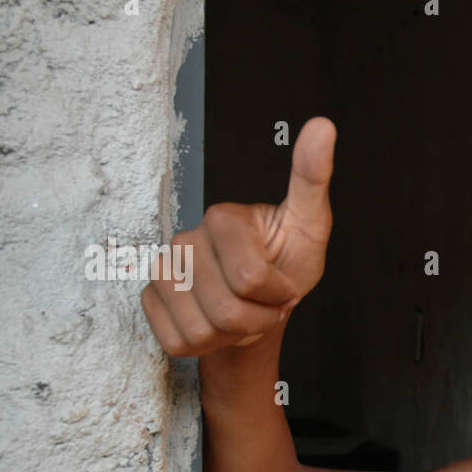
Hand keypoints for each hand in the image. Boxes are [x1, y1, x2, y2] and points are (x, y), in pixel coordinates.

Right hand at [140, 116, 336, 355]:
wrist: (258, 305)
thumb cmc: (286, 264)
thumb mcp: (310, 226)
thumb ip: (312, 178)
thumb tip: (322, 126)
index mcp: (223, 217)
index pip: (252, 279)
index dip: (278, 295)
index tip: (283, 285)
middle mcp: (184, 238)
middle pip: (227, 311)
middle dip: (258, 321)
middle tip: (263, 305)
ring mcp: (161, 269)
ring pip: (201, 330)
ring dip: (234, 335)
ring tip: (242, 313)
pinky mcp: (149, 301)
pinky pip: (178, 341)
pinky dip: (208, 346)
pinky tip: (216, 325)